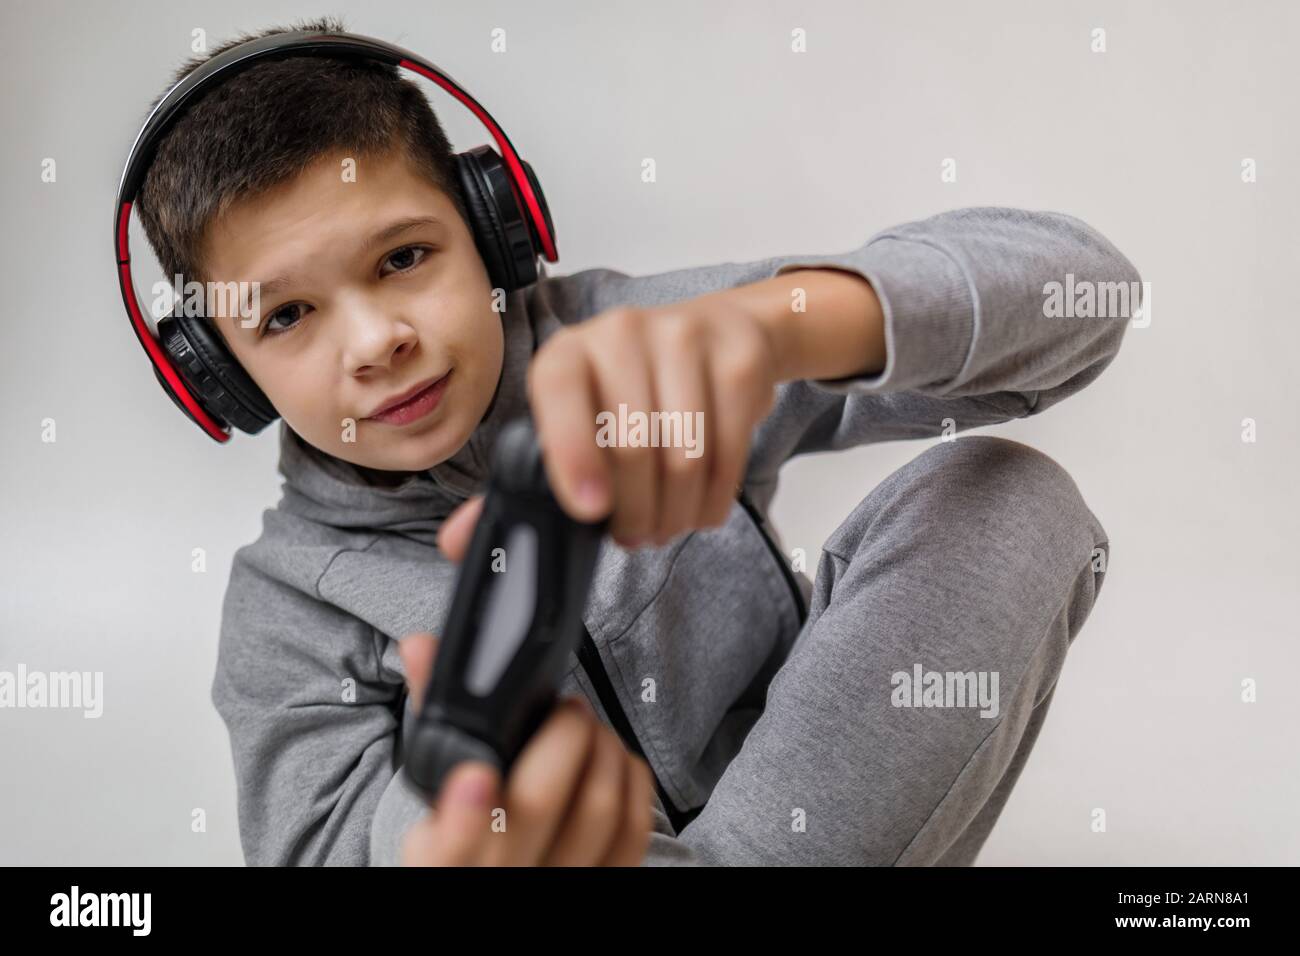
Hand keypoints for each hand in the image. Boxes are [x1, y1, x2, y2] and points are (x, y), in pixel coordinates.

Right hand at [397, 496, 655, 865]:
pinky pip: (634, 828)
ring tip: (588, 728)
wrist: (500, 876)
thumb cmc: (468, 830)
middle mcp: (506, 875)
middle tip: (566, 709)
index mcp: (449, 858)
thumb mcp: (435, 790)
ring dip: (603, 749)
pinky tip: (612, 758)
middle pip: (539, 807)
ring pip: (598, 811)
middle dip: (563, 736)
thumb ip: (433, 714)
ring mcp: (560, 878)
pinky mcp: (608, 877)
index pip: (453, 850)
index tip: (475, 776)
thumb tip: (422, 647)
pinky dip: (630, 778)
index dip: (465, 817)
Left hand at [525, 299, 778, 547]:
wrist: (718, 330)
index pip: (560, 392)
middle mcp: (623, 333)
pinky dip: (713, 498)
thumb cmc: (636, 385)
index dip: (572, 455)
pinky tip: (701, 511)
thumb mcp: (583, 409)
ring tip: (667, 527)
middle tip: (636, 536)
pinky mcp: (738, 361)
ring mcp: (685, 340)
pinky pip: (729, 451)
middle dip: (635, 511)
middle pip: (632, 444)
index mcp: (570, 350)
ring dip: (676, 512)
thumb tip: (502, 532)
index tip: (590, 510)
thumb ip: (548, 463)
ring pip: (684, 456)